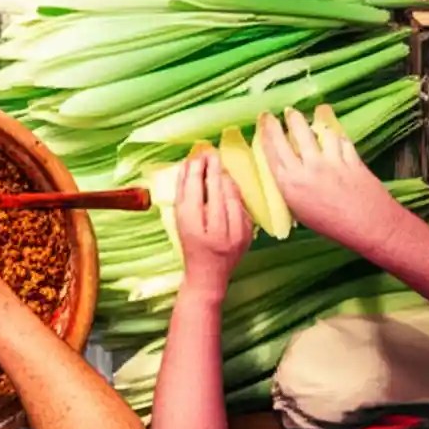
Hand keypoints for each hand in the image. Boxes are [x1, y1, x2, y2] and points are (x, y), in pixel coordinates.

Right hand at [175, 152, 251, 295]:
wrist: (209, 276)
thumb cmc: (189, 246)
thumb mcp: (180, 222)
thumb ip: (184, 194)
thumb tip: (189, 164)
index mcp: (193, 229)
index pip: (194, 193)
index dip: (196, 172)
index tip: (197, 156)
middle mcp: (216, 232)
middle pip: (215, 192)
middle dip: (213, 170)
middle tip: (210, 152)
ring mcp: (235, 234)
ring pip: (232, 197)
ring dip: (225, 178)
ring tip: (218, 165)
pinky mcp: (248, 234)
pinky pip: (241, 206)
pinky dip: (234, 193)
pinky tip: (228, 185)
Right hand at [258, 107, 405, 256]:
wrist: (368, 226)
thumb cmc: (330, 225)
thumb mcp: (299, 210)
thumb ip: (290, 188)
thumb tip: (285, 173)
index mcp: (289, 182)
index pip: (272, 149)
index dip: (267, 131)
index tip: (264, 119)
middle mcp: (307, 168)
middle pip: (294, 134)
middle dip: (288, 119)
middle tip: (286, 111)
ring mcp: (331, 162)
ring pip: (319, 132)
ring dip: (314, 124)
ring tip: (313, 119)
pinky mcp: (351, 159)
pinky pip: (341, 141)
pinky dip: (336, 136)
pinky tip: (334, 135)